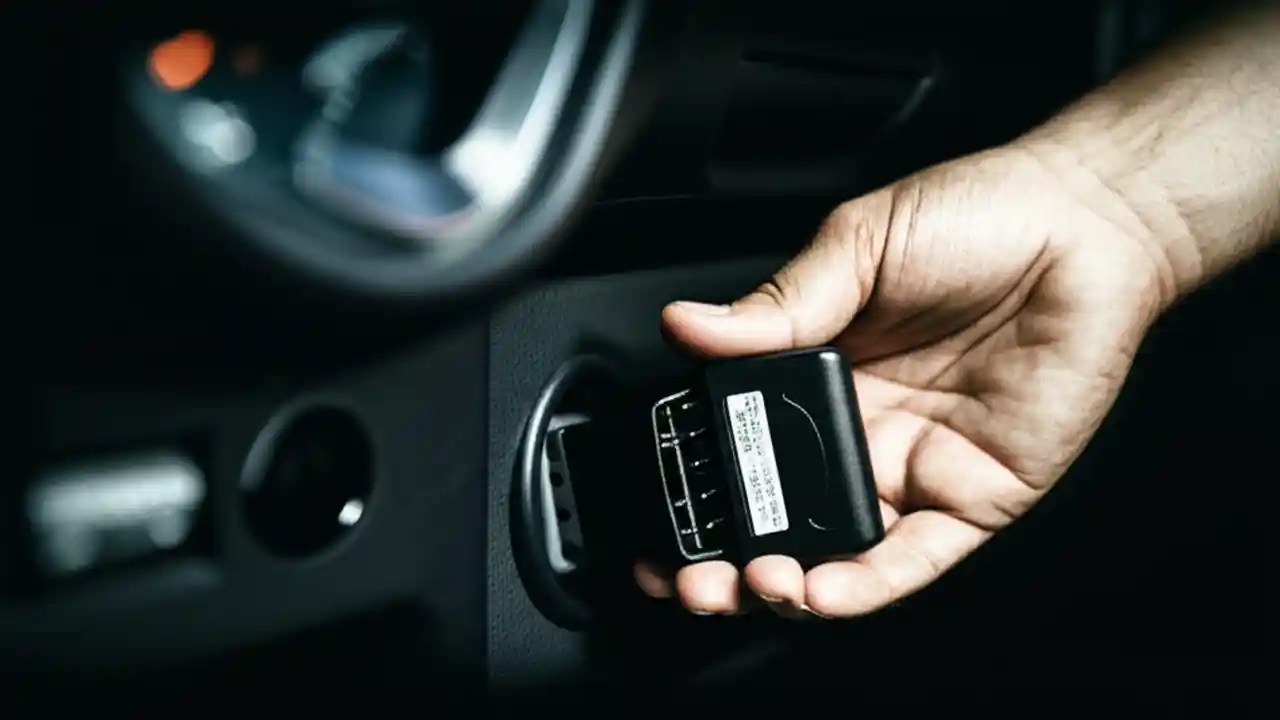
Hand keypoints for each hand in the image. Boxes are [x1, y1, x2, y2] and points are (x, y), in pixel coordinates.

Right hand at [633, 145, 1172, 618]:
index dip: (701, 490)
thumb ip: (776, 303)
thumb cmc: (979, 219)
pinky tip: (822, 590)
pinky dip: (865, 584)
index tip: (664, 511)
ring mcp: (913, 468)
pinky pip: (913, 558)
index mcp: (820, 375)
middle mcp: (860, 431)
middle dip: (730, 559)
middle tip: (696, 574)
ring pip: (839, 552)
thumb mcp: (856, 248)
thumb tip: (689, 326)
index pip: (745, 449)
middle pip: (781, 516)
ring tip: (755, 581)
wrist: (1085, 222)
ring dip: (789, 583)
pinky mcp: (972, 496)